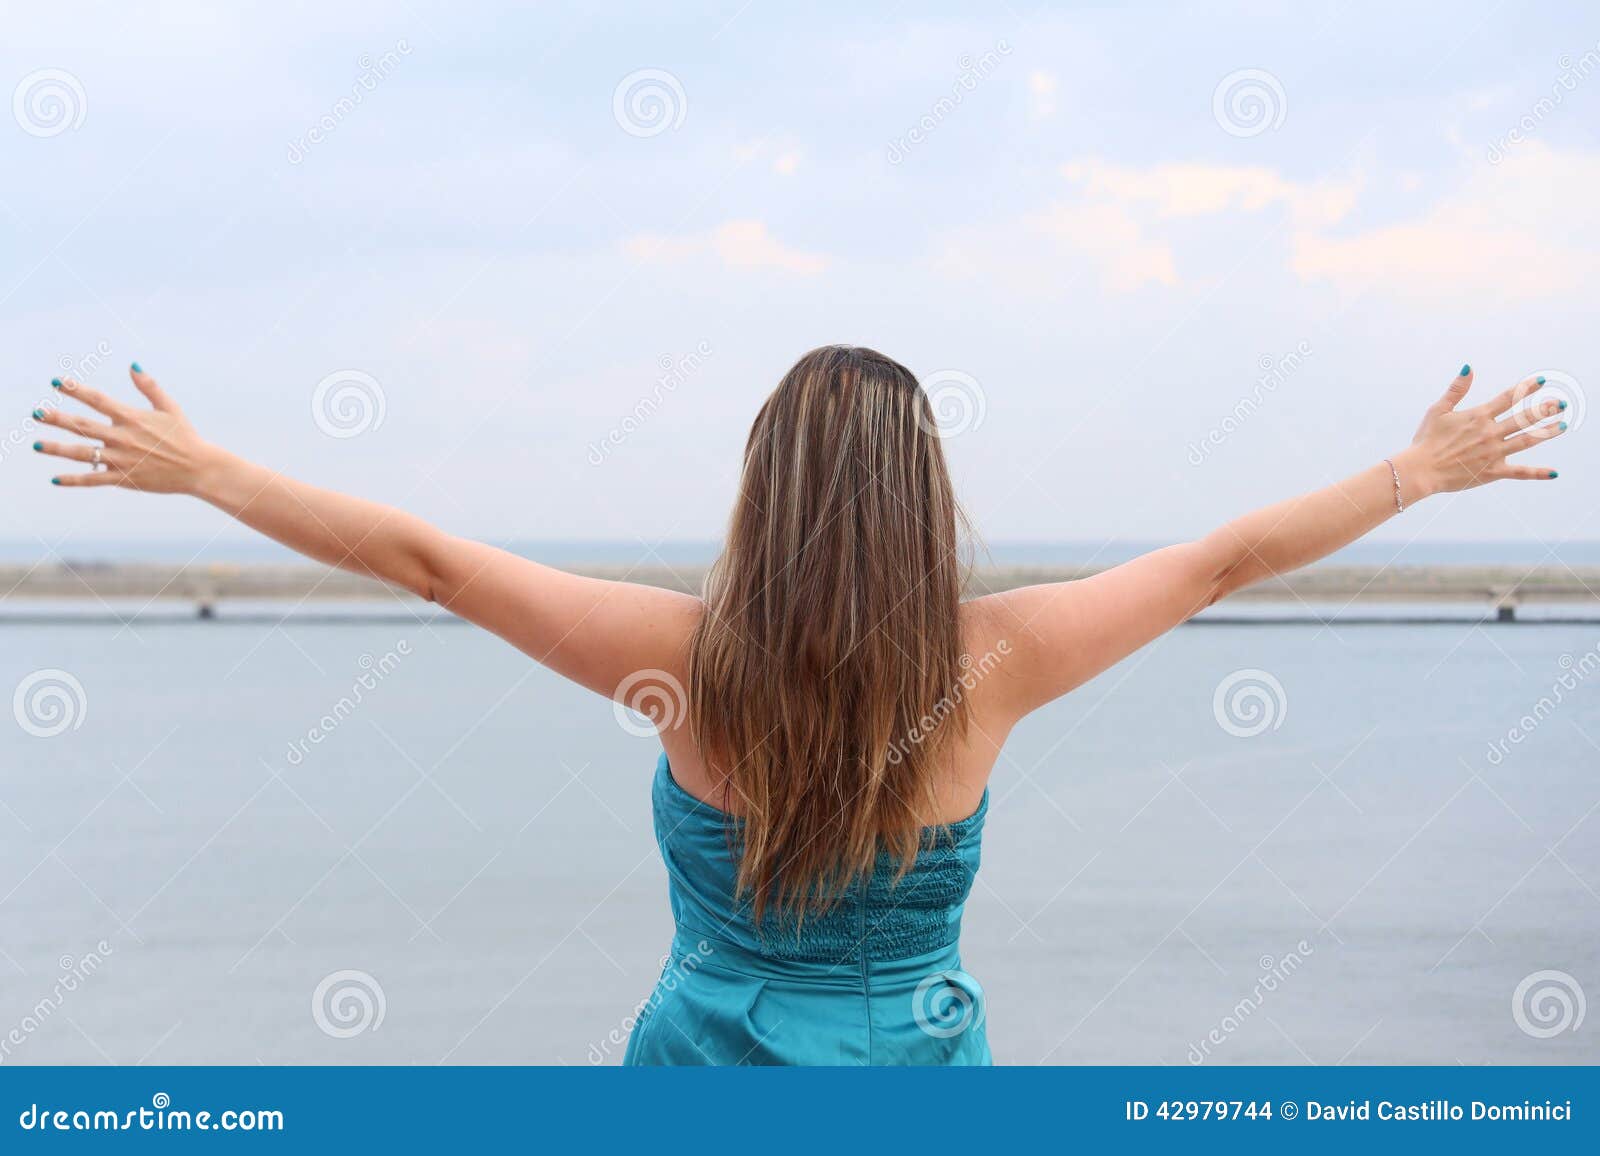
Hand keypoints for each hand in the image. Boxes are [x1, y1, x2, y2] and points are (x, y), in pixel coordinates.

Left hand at [32, 364, 216, 492]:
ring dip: (58, 448)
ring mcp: (121, 459)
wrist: (199, 468)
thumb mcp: (170, 408)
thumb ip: (149, 386)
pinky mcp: (124, 478)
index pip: (97, 400)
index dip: (76, 390)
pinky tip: (55, 479)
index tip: (56, 382)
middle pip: (83, 425)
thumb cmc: (185, 436)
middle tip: (36, 413)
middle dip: (57, 419)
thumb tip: (132, 365)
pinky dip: (73, 480)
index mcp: (132, 418)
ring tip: (37, 444)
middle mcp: (123, 438)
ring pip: (83, 453)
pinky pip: (93, 479)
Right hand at [1404, 365, 1566, 494]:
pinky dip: (1537, 473)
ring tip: (1563, 425)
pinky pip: (1519, 472)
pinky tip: (1553, 472)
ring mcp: (1494, 452)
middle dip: (1545, 409)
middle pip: (1524, 418)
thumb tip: (1468, 367)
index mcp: (1478, 416)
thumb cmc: (1426, 440)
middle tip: (1560, 404)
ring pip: (1527, 440)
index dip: (1527, 388)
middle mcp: (1490, 432)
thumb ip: (1456, 389)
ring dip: (1547, 432)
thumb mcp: (1438, 410)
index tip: (1542, 381)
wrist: (1420, 470)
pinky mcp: (1493, 471)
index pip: (1509, 398)